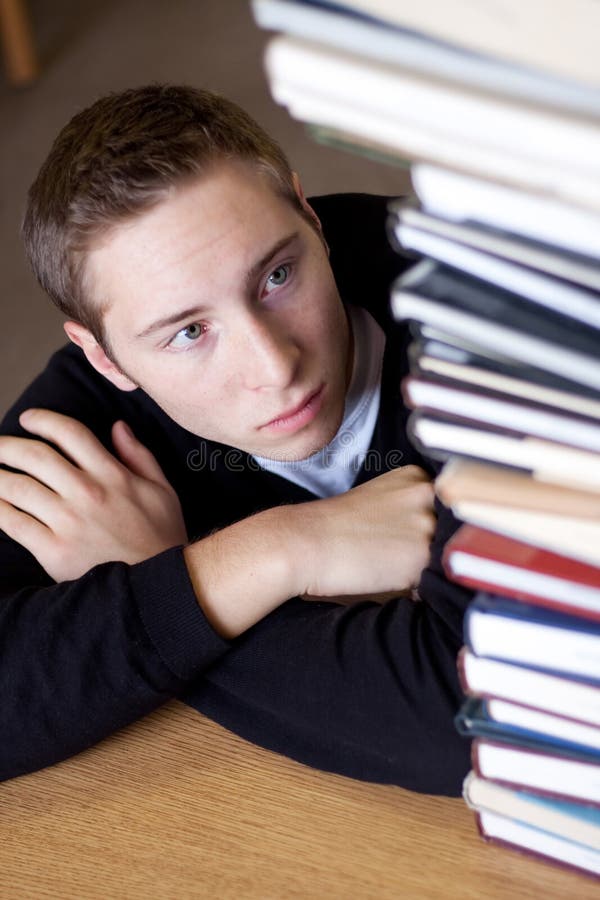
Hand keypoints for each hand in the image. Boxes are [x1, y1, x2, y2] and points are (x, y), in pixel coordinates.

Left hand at [0, 409, 186, 581]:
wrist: (159, 587)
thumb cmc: (161, 539)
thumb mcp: (162, 491)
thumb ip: (139, 455)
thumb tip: (118, 426)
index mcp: (112, 475)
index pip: (70, 433)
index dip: (44, 420)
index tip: (29, 418)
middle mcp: (87, 493)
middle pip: (35, 456)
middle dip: (8, 445)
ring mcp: (68, 522)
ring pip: (18, 487)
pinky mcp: (53, 551)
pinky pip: (14, 523)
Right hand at [289, 466, 435, 600]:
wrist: (306, 542)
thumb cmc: (335, 527)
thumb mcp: (380, 500)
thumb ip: (413, 509)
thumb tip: (442, 540)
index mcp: (416, 477)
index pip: (446, 508)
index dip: (430, 529)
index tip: (405, 538)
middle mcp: (427, 495)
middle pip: (448, 531)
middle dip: (432, 547)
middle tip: (395, 553)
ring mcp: (427, 524)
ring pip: (444, 556)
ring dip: (426, 567)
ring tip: (391, 565)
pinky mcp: (422, 556)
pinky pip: (435, 579)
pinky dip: (418, 585)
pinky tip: (391, 577)